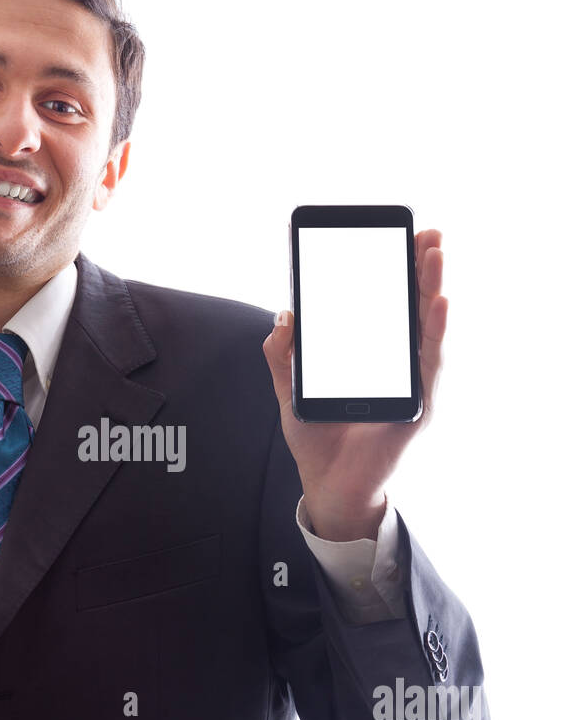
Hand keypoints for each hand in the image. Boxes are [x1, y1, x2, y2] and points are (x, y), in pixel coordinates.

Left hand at [262, 229, 446, 539]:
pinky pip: (429, 364)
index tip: (400, 236)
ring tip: (434, 255)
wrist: (326, 487)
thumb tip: (285, 316)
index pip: (386, 305)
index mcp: (369, 357)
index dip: (395, 271)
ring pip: (426, 328)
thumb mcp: (289, 390)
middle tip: (426, 233)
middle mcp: (395, 366)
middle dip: (420, 268)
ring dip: (432, 288)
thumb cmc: (317, 440)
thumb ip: (282, 355)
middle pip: (412, 308)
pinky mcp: (416, 406)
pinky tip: (438, 303)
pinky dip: (436, 332)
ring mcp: (409, 384)